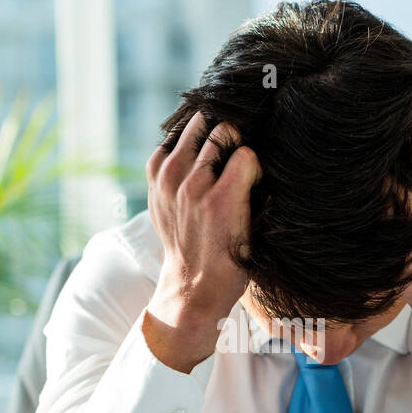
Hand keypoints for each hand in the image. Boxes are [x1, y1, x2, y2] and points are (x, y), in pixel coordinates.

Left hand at [142, 113, 260, 371]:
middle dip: (232, 139)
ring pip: (193, 128)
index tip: (254, 175)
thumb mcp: (256, 230)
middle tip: (235, 156)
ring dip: (207, 135)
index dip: (255, 161)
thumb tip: (257, 151)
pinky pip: (168, 145)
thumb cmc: (232, 259)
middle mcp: (191, 188)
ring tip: (215, 152)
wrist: (194, 284)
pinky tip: (193, 159)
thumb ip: (255, 189)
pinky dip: (181, 146)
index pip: (246, 152)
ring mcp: (168, 183)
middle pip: (219, 130)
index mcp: (222, 201)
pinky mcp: (155, 182)